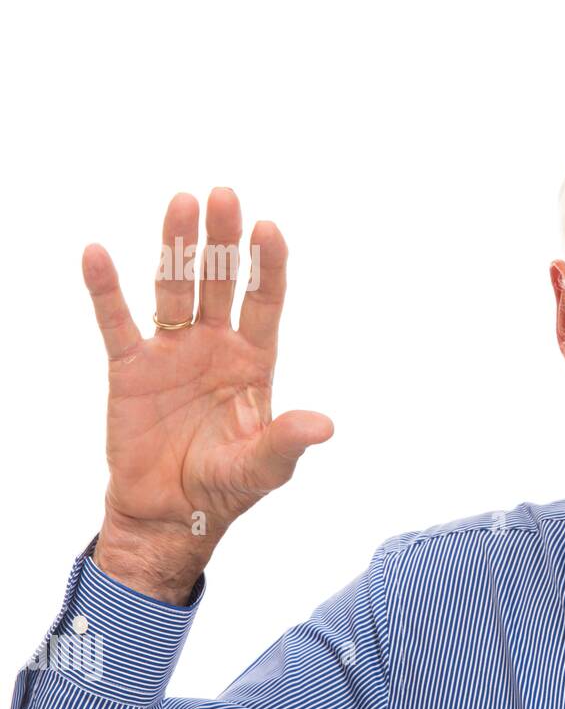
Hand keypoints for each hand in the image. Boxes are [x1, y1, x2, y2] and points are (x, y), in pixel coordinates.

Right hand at [84, 188, 332, 604]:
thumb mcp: (264, 468)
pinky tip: (97, 253)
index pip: (265, 302)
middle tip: (224, 194)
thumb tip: (324, 425)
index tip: (269, 228)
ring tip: (180, 201)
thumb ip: (287, 441)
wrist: (171, 514)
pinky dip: (106, 289)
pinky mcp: (130, 368)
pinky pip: (116, 321)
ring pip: (173, 288)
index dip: (268, 266)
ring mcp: (172, 352)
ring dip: (176, 246)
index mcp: (255, 362)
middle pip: (220, 281)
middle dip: (223, 239)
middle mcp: (215, 346)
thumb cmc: (225, 489)